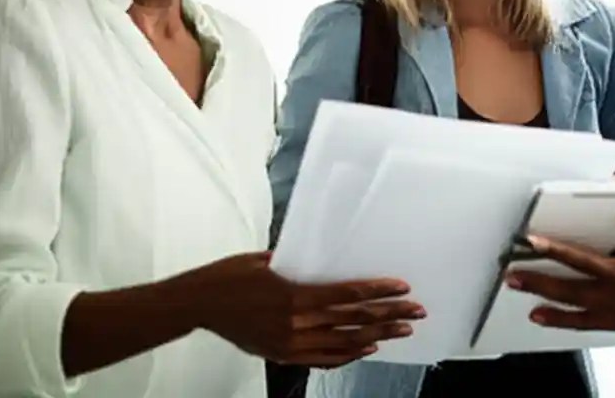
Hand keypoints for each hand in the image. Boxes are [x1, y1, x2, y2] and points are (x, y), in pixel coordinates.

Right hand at [184, 252, 424, 367]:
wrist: (198, 304)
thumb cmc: (229, 276)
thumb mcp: (266, 259)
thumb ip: (299, 262)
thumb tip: (327, 255)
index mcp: (294, 295)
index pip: (348, 295)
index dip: (379, 292)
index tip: (402, 288)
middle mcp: (296, 322)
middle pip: (354, 320)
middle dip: (389, 315)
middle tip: (416, 312)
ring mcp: (290, 342)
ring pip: (345, 342)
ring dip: (378, 336)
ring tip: (402, 331)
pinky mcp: (282, 353)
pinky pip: (324, 358)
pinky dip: (349, 354)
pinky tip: (368, 347)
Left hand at [506, 204, 614, 338]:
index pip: (586, 261)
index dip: (556, 250)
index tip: (532, 241)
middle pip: (572, 289)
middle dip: (539, 281)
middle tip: (512, 275)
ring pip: (577, 310)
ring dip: (548, 304)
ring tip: (525, 300)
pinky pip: (591, 325)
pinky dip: (569, 323)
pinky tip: (554, 320)